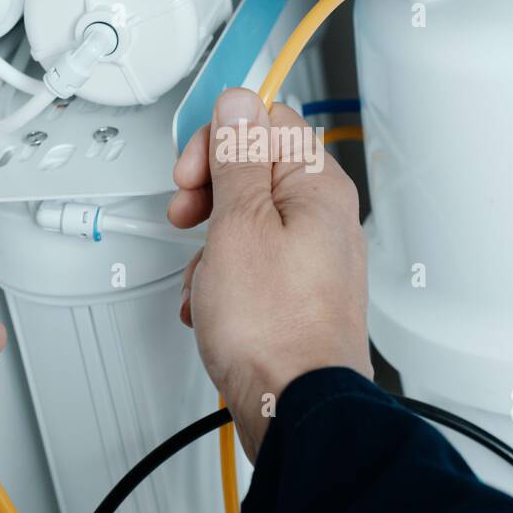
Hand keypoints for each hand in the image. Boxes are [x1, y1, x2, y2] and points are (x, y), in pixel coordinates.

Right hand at [168, 88, 372, 459]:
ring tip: (205, 275)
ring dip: (211, 246)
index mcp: (318, 187)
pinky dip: (223, 282)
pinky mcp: (298, 298)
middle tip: (188, 214)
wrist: (295, 408)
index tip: (193, 170)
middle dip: (209, 193)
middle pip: (255, 172)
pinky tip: (211, 305)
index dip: (220, 139)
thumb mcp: (238, 225)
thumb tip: (238, 103)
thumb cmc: (275, 327)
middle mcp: (324, 219)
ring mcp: (312, 261)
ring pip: (247, 224)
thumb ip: (237, 158)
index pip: (267, 120)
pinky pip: (252, 269)